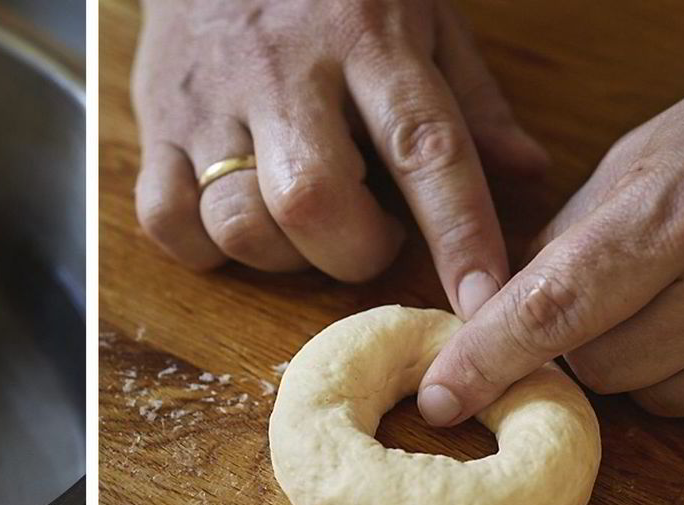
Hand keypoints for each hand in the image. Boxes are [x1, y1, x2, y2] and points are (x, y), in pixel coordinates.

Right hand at [132, 0, 547, 317]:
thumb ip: (471, 101)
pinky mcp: (156, 124)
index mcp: (367, 38)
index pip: (424, 145)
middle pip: (311, 200)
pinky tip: (233, 217)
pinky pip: (165, 220)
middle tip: (365, 235)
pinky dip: (203, 244)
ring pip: (236, 222)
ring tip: (299, 223)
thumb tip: (527, 176)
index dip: (458, 230)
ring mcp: (210, 102)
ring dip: (280, 254)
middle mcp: (283, 72)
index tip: (481, 298)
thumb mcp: (420, 17)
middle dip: (350, 250)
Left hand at [419, 96, 683, 423]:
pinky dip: (682, 376)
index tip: (442, 398)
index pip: (554, 305)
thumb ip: (566, 240)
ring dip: (638, 366)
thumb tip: (494, 307)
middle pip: (602, 366)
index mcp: (664, 213)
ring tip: (662, 303)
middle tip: (604, 300)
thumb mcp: (636, 169)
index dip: (490, 358)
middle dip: (579, 349)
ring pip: (656, 394)